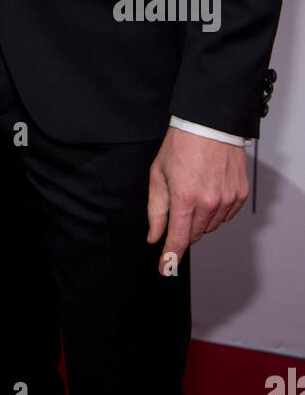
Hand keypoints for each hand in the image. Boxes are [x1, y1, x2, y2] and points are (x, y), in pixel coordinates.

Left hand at [147, 127, 248, 273]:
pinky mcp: (240, 195)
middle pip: (194, 235)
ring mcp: (227, 199)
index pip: (178, 239)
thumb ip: (156, 211)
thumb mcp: (158, 175)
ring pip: (210, 227)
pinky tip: (208, 193)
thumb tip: (154, 237)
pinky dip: (215, 212)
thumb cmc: (181, 145)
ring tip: (193, 194)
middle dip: (182, 230)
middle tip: (178, 208)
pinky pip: (226, 216)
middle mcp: (209, 202)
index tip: (165, 270)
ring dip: (199, 220)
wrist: (209, 124)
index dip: (170, 258)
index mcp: (185, 198)